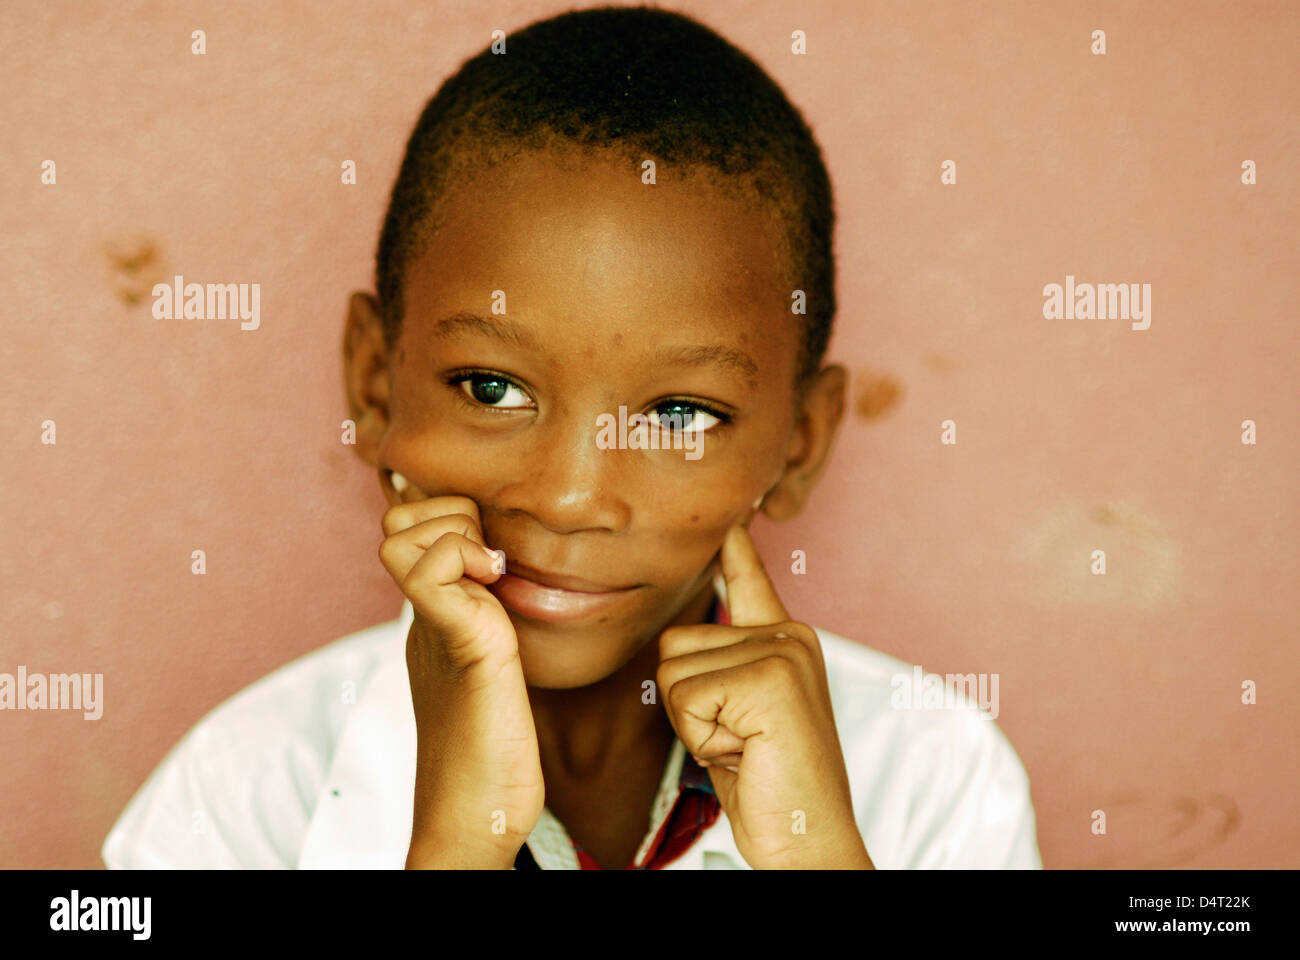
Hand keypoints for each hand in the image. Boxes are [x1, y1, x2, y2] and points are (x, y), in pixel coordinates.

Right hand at [378, 480, 543, 867]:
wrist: (472, 823)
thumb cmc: (489, 756)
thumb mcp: (490, 672)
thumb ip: (490, 631)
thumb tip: (506, 596)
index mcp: (430, 620)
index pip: (412, 529)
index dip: (447, 515)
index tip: (490, 551)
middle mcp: (421, 618)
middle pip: (397, 519)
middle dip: (448, 512)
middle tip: (488, 557)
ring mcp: (432, 630)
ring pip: (402, 534)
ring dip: (454, 534)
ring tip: (489, 573)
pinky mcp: (460, 647)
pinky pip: (434, 574)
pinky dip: (462, 560)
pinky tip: (495, 588)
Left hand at [656, 523, 873, 868]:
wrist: (808, 839)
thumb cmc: (772, 783)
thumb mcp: (744, 714)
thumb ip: (725, 668)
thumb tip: (683, 640)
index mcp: (786, 641)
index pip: (749, 582)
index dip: (735, 550)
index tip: (734, 513)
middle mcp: (789, 636)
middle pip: (676, 644)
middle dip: (688, 702)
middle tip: (738, 738)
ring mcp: (783, 654)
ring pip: (674, 671)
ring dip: (694, 723)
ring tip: (743, 745)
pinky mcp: (770, 679)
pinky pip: (686, 697)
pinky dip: (702, 736)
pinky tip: (745, 752)